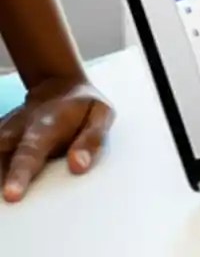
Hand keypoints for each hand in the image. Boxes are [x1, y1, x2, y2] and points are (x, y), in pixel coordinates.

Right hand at [0, 77, 113, 202]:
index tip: (12, 195)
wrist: (60, 87)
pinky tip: (2, 194)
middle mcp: (18, 129)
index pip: (31, 151)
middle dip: (0, 179)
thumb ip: (92, 140)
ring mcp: (4, 133)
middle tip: (5, 201)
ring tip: (2, 203)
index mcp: (46, 124)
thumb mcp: (100, 114)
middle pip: (2, 155)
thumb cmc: (83, 108)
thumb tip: (78, 166)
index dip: (20, 173)